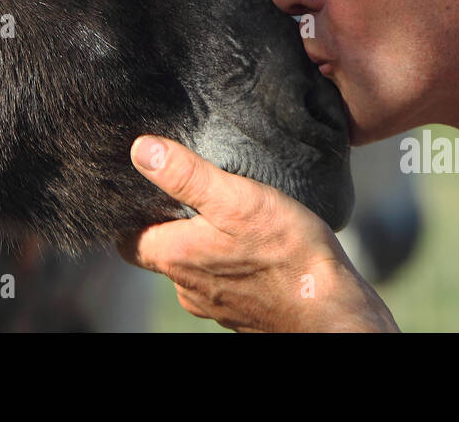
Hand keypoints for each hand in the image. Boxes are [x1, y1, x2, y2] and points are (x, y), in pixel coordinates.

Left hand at [117, 135, 398, 331]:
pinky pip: (222, 280)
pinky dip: (229, 260)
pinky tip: (253, 243)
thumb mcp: (235, 199)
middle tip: (193, 191)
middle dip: (172, 223)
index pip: (128, 241)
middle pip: (162, 251)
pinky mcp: (241, 310)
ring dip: (204, 241)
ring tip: (228, 212)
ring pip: (194, 266)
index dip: (132, 216)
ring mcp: (214, 304)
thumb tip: (140, 150)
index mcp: (176, 258)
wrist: (330, 308)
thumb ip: (186, 175)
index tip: (147, 190)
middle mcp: (187, 287)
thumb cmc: (285, 253)